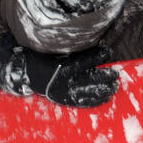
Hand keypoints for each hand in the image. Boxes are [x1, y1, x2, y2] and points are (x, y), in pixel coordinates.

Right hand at [0, 31, 116, 107]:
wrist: (25, 75)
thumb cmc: (39, 58)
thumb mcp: (51, 50)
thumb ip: (68, 48)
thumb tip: (86, 39)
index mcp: (62, 67)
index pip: (84, 61)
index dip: (97, 56)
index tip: (108, 51)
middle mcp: (65, 82)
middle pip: (90, 79)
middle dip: (105, 76)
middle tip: (117, 72)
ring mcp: (66, 92)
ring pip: (90, 92)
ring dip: (104, 89)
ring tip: (115, 85)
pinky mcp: (66, 100)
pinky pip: (84, 102)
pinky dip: (96, 100)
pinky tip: (107, 97)